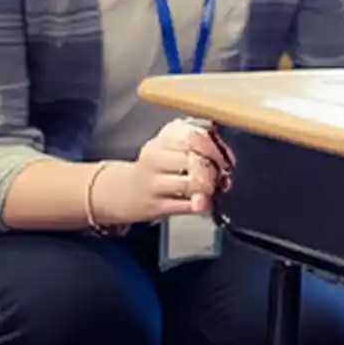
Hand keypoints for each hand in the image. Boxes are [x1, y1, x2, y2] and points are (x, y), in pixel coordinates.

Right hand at [91, 119, 235, 225]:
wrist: (119, 191)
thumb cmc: (153, 168)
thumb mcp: (165, 148)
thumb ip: (193, 144)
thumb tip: (224, 152)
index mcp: (160, 142)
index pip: (191, 138)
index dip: (212, 147)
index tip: (222, 155)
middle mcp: (155, 160)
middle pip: (193, 160)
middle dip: (213, 168)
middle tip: (219, 174)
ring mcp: (154, 184)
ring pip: (190, 183)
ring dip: (208, 186)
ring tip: (210, 187)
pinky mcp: (156, 207)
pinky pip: (186, 205)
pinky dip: (201, 204)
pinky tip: (203, 201)